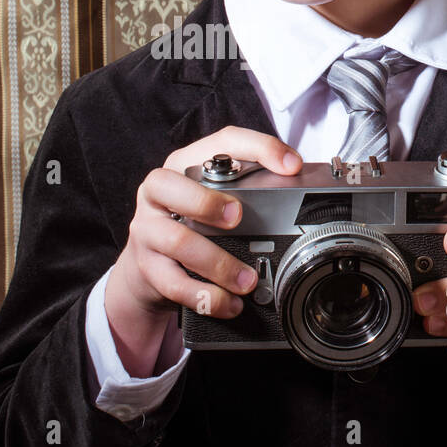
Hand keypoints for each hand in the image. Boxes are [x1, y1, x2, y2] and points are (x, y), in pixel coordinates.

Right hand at [104, 128, 301, 376]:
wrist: (147, 270)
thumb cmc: (192, 225)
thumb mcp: (214, 198)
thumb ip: (247, 188)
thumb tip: (299, 186)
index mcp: (183, 165)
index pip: (220, 142)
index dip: (257, 148)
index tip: (290, 165)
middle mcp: (158, 193)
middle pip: (170, 185)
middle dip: (207, 202)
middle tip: (239, 217)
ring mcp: (147, 230)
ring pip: (177, 240)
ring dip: (218, 263)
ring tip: (248, 280)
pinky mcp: (147, 267)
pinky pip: (174, 283)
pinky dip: (207, 297)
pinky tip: (230, 304)